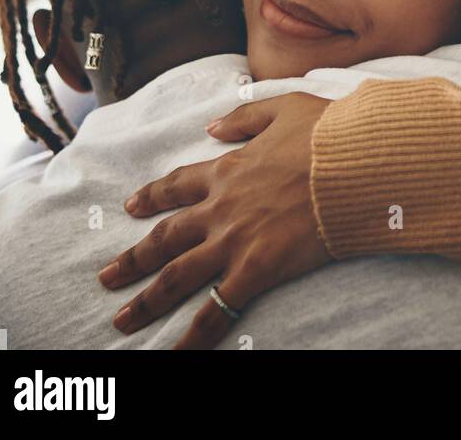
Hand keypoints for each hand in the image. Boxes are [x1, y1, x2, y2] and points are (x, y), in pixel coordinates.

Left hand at [96, 92, 331, 348]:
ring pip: (177, 277)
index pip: (177, 186)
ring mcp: (235, 240)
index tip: (131, 207)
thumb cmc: (326, 133)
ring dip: (146, 301)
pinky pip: (217, 309)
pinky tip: (177, 351)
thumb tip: (212, 125)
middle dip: (132, 259)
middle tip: (106, 277)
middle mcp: (221, 208)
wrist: (354, 163)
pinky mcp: (257, 269)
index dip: (151, 197)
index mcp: (226, 170)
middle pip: (165, 238)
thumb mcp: (282, 108)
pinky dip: (195, 334)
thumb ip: (243, 118)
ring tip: (122, 321)